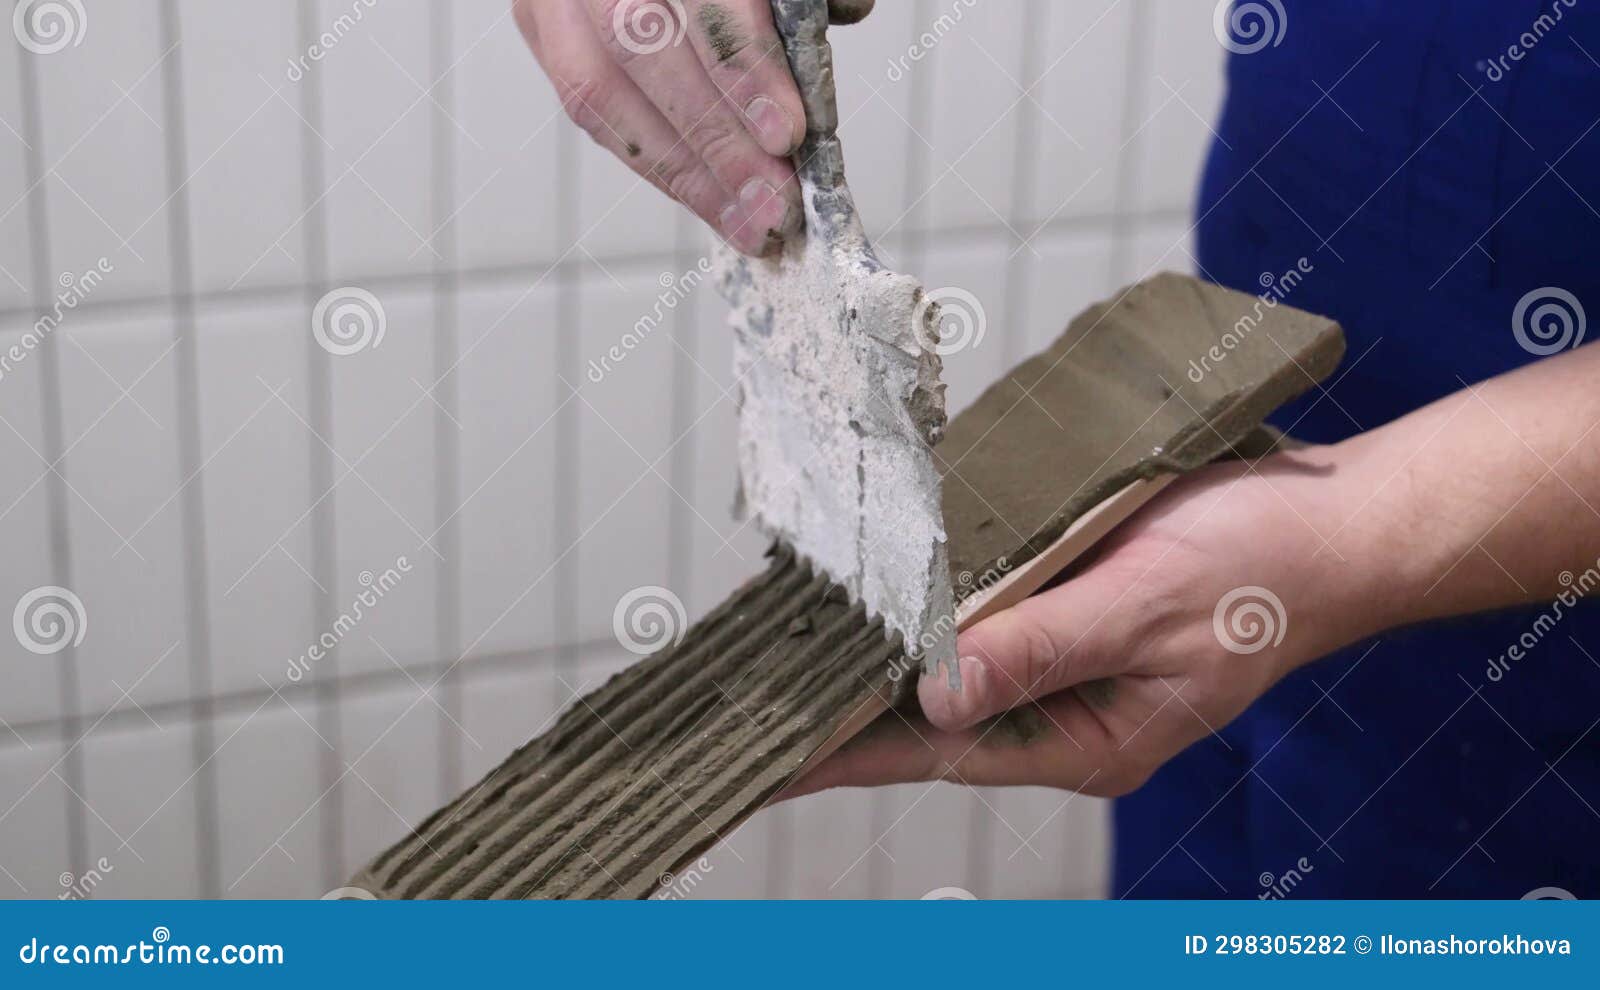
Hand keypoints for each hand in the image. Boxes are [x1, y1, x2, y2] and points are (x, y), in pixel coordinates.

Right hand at [515, 0, 873, 255]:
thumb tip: (846, 9)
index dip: (742, 68)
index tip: (786, 134)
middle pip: (641, 49)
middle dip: (714, 140)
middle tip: (774, 204)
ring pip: (598, 90)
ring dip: (680, 172)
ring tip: (746, 225)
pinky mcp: (540, 24)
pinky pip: (588, 107)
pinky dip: (652, 159)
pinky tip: (705, 198)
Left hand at [789, 445, 1399, 798]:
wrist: (1332, 526)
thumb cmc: (1258, 571)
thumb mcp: (1145, 607)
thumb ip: (1040, 651)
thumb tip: (938, 698)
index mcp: (1086, 742)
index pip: (935, 754)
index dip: (844, 753)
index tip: (766, 760)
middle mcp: (1066, 718)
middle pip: (929, 724)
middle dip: (842, 711)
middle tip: (749, 706)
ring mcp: (1066, 670)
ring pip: (948, 674)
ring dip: (876, 661)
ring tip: (787, 655)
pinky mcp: (1068, 618)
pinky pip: (981, 625)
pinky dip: (927, 614)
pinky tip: (879, 600)